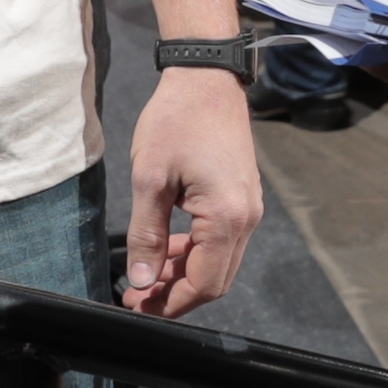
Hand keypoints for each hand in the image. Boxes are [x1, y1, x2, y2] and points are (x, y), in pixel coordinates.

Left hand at [123, 67, 259, 318]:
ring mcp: (248, 209)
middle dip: (176, 295)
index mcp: (226, 217)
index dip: (171, 304)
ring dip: (184, 275)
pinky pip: (221, 240)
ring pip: (219, 262)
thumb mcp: (149, 181)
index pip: (204, 284)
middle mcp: (246, 218)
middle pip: (215, 280)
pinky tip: (167, 249)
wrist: (206, 79)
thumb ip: (146, 235)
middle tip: (138, 298)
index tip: (140, 309)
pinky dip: (195, 253)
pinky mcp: (242, 199)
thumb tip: (142, 278)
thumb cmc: (177, 120)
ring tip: (146, 276)